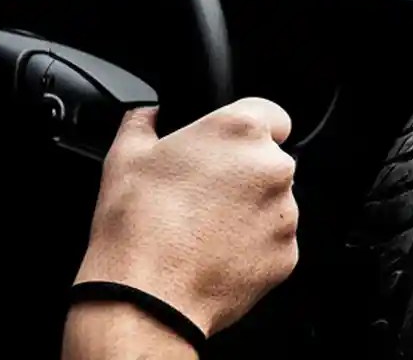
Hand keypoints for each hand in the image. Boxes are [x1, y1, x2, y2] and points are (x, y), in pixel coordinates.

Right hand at [71, 98, 298, 341]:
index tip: (229, 146)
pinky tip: (214, 252)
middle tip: (202, 193)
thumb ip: (144, 121)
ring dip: (249, 210)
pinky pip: (273, 241)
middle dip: (243, 173)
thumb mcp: (125, 155)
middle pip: (270, 161)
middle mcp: (273, 168)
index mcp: (240, 131)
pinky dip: (251, 245)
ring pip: (273, 202)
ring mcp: (285, 214)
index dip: (250, 128)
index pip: (272, 114)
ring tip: (203, 228)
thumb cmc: (136, 225)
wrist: (146, 298)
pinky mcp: (287, 254)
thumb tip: (148, 115)